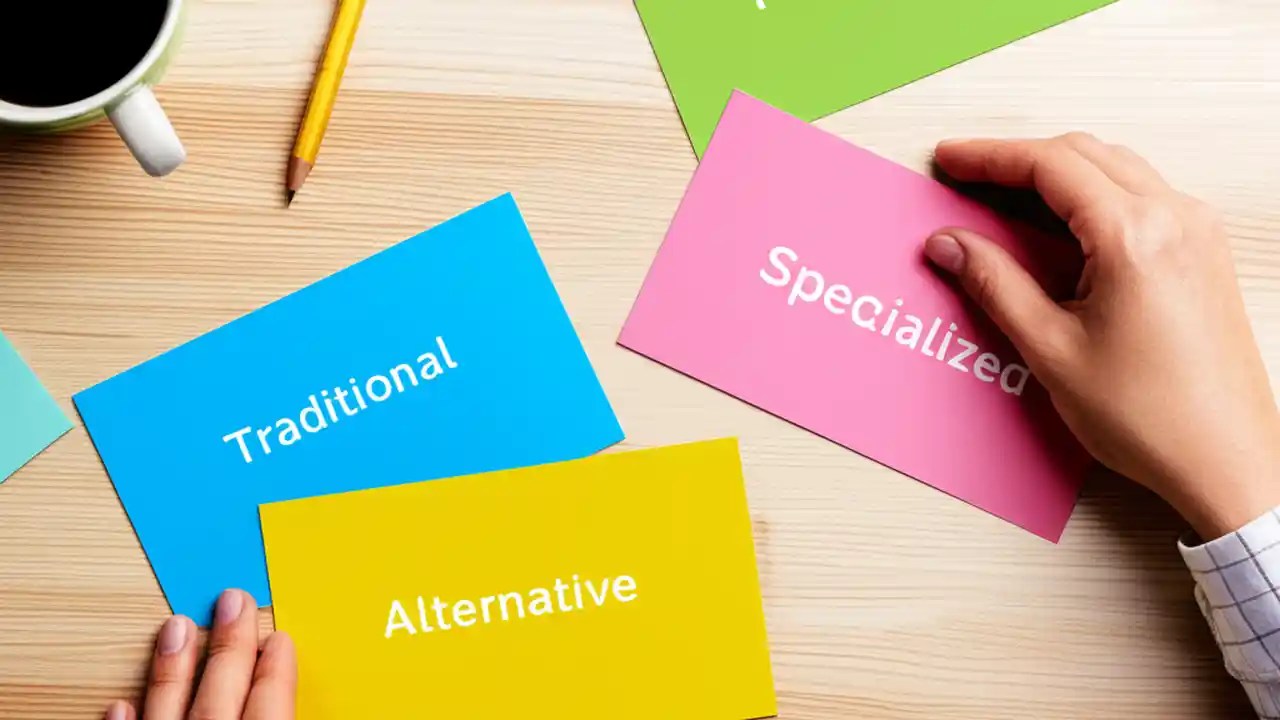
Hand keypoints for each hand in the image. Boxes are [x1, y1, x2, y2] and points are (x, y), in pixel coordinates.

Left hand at [105, 589, 295, 719]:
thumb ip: (279, 718)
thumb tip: (290, 705)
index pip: (270, 703)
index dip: (277, 669)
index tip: (280, 640)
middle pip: (220, 693)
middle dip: (231, 644)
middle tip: (233, 601)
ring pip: (167, 705)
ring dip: (173, 665)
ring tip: (177, 625)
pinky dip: (126, 719)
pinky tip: (122, 701)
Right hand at [923, 133, 1279, 540]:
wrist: (1226, 459)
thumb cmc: (1153, 418)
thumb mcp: (1051, 350)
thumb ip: (995, 284)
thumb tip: (952, 244)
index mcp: (1134, 236)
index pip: (1049, 164)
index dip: (988, 157)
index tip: (950, 160)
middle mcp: (1175, 220)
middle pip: (1082, 153)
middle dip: (1017, 158)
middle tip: (966, 175)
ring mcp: (1197, 234)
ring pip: (1114, 168)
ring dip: (1056, 172)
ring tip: (1003, 198)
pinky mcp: (1204, 254)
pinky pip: (1141, 197)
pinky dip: (1091, 195)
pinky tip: (1060, 226)